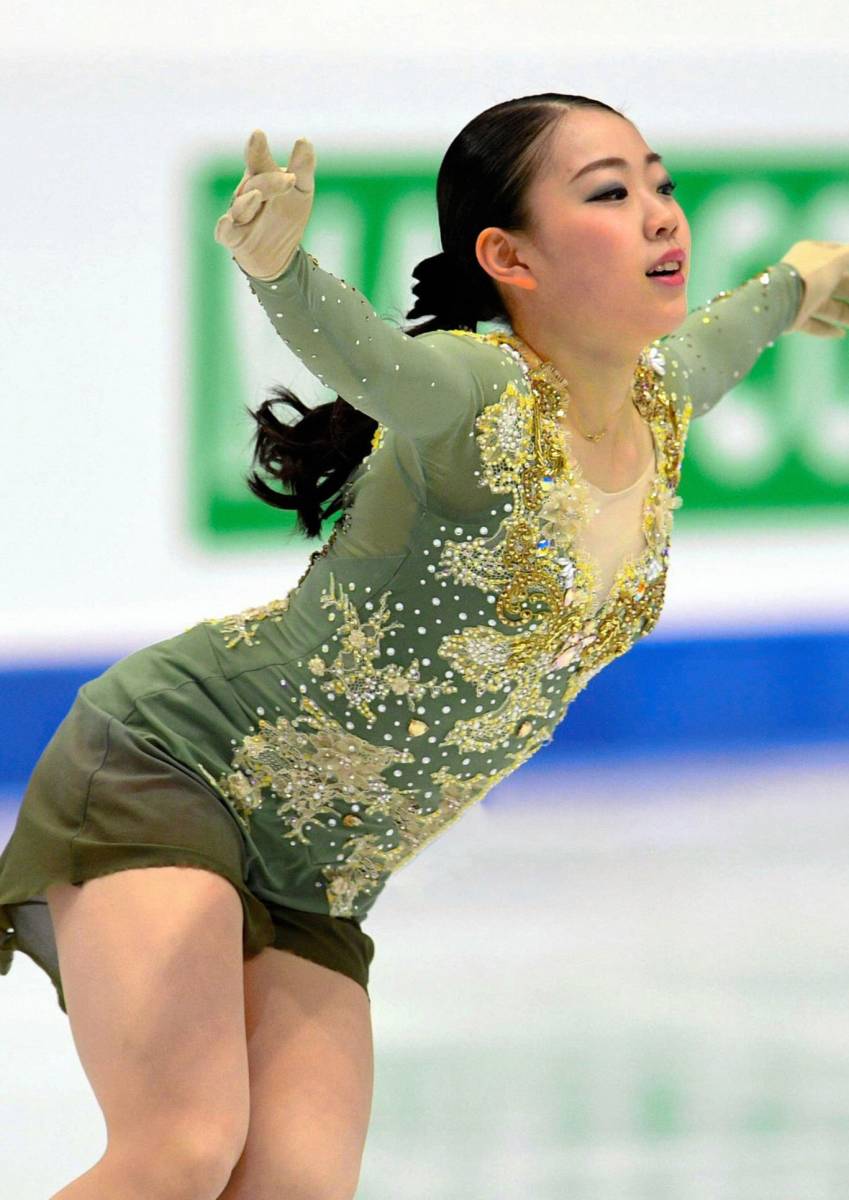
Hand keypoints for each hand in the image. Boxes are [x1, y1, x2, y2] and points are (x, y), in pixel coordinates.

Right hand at [214, 131, 315, 281]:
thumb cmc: (288, 217)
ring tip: (257, 196)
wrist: (279, 256)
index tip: (258, 134)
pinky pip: (225, 232)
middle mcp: (246, 193)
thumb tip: (303, 140)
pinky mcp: (233, 238)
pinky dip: (224, 227)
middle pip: (255, 185)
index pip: (259, 161)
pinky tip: (226, 221)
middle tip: (289, 180)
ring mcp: (238, 216)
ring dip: (247, 202)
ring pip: (240, 207)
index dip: (258, 150)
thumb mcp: (301, 192)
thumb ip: (302, 169)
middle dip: (271, 183)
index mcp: (261, 177)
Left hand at [780, 240, 848, 337]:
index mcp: (810, 253)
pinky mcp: (792, 319)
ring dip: (845, 313)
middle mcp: (804, 274)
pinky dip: (827, 329)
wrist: (778, 302)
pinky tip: (841, 334)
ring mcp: (798, 297)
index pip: (837, 254)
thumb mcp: (837, 260)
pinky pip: (813, 324)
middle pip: (835, 283)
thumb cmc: (810, 275)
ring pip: (826, 306)